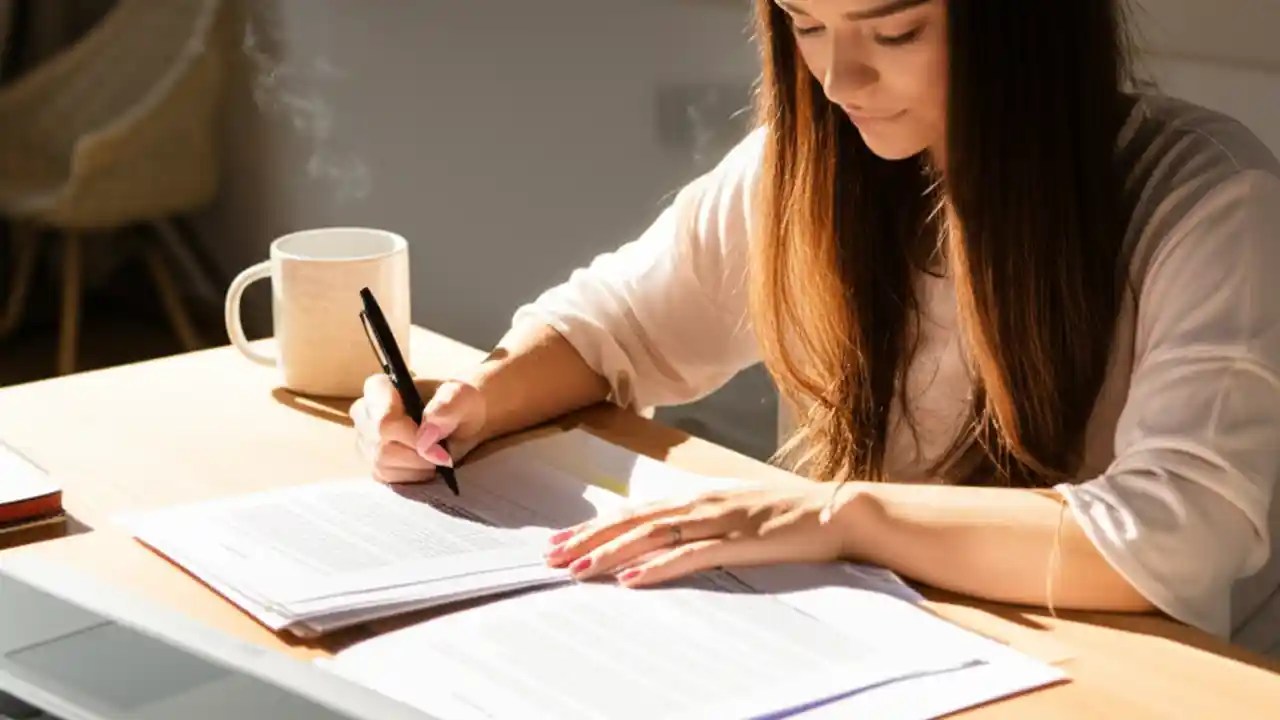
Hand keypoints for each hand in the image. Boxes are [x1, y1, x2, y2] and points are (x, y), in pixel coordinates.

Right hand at [349, 375, 487, 483]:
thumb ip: (448, 406)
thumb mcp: (465, 397)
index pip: (382, 418)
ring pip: (384, 464)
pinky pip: (388, 478)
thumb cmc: (462, 401)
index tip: (437, 441)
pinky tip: (426, 462)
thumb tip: (425, 434)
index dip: (409, 435)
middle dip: (417, 453)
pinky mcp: (373, 463)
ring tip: (435, 452)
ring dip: (418, 465)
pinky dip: (413, 475)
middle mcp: (365, 413)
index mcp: (381, 388)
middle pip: (381, 445)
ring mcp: (366, 440)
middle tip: (442, 448)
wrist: (465, 417)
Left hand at [544, 481, 849, 586]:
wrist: (837, 511)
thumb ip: (701, 519)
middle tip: (551, 555)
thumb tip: (665, 532)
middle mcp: (701, 502)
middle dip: (588, 537)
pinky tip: (632, 578)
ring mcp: (720, 520)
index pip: (634, 510)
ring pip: (652, 535)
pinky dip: (657, 567)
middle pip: (632, 520)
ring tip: (579, 568)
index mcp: (698, 496)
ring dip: (611, 552)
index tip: (560, 539)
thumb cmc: (787, 515)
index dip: (595, 525)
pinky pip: (691, 556)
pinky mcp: (740, 541)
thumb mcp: (736, 511)